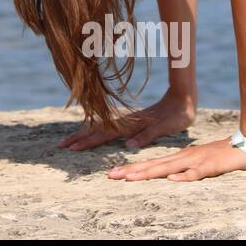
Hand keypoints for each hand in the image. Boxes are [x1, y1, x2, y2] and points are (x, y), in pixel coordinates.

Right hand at [58, 91, 195, 150]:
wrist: (183, 98)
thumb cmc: (176, 115)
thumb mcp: (165, 127)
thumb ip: (147, 135)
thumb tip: (129, 145)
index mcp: (131, 125)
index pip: (104, 134)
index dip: (87, 142)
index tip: (71, 148)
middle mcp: (126, 122)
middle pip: (97, 130)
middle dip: (79, 138)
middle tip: (62, 145)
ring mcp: (127, 120)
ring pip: (101, 127)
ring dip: (85, 134)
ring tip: (72, 141)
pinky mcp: (132, 120)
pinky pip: (109, 126)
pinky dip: (97, 130)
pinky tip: (93, 133)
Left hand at [108, 137, 245, 181]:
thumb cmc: (220, 157)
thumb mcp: (196, 163)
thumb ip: (182, 168)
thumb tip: (166, 177)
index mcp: (179, 157)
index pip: (151, 163)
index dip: (132, 168)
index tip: (113, 173)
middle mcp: (183, 157)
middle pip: (153, 165)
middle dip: (131, 171)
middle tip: (111, 176)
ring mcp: (196, 160)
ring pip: (169, 167)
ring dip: (149, 173)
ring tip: (131, 178)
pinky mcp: (210, 166)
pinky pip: (196, 173)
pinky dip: (184, 176)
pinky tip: (172, 180)